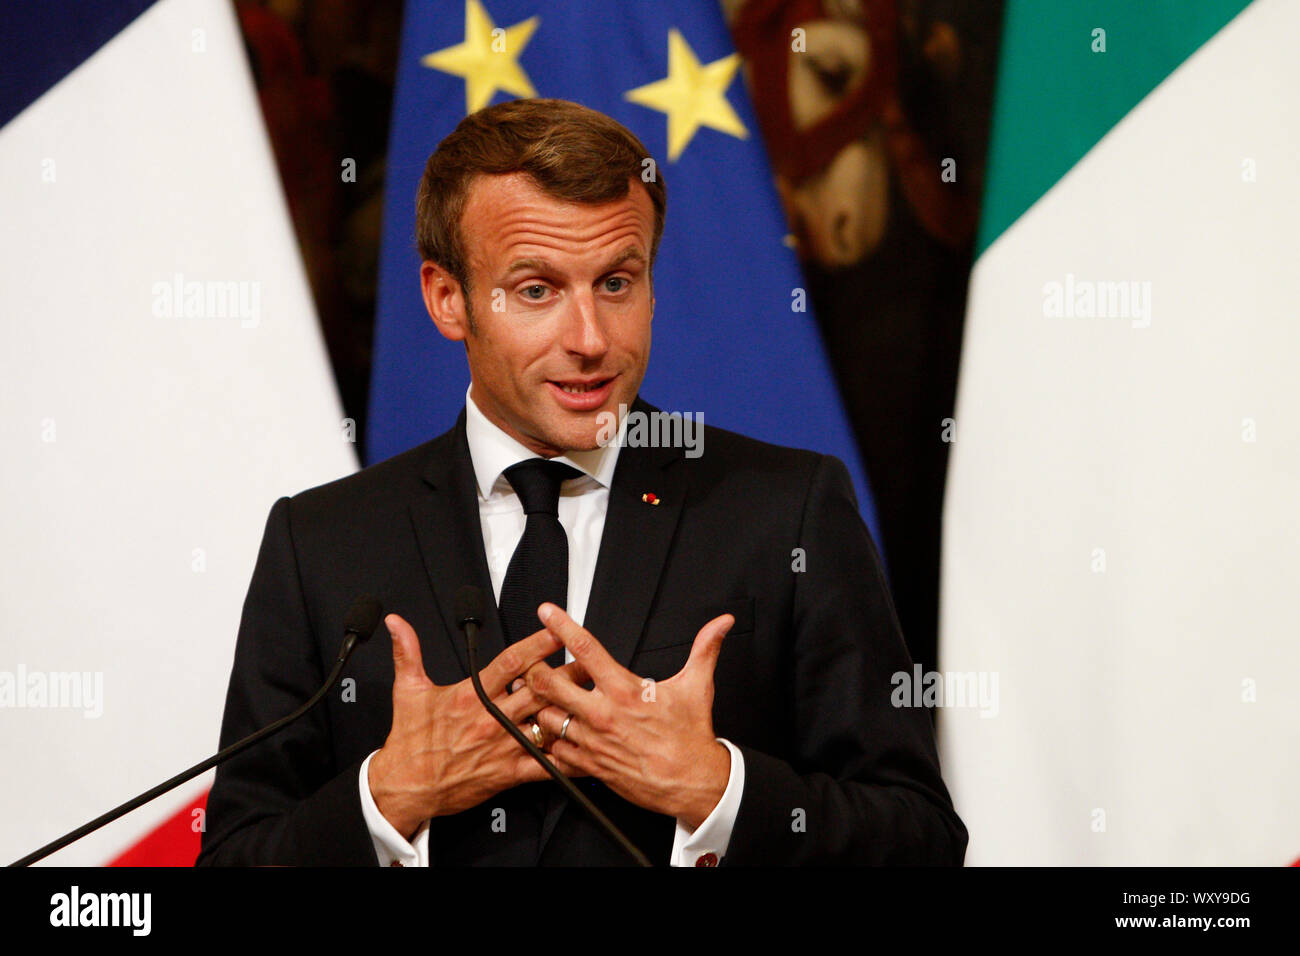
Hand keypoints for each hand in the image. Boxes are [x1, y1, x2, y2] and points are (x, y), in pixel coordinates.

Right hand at [367, 613, 584, 838]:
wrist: (406, 786)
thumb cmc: (410, 741)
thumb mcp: (407, 690)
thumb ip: (408, 651)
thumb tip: (398, 623)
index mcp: (471, 695)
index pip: (511, 662)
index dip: (537, 644)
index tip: (557, 631)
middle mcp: (491, 718)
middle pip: (539, 689)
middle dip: (568, 674)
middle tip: (591, 662)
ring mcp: (503, 746)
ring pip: (546, 722)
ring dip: (572, 710)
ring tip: (597, 699)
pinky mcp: (508, 772)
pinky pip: (543, 764)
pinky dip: (565, 757)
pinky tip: (585, 749)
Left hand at [527, 603, 733, 828]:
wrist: (691, 782)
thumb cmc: (690, 737)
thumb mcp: (697, 686)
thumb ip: (705, 648)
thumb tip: (720, 624)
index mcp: (625, 690)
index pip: (585, 649)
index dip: (561, 625)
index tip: (548, 612)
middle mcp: (603, 714)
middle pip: (550, 683)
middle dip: (535, 669)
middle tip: (532, 662)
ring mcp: (593, 741)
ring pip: (546, 718)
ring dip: (540, 705)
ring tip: (541, 698)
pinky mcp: (589, 765)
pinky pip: (555, 751)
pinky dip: (550, 740)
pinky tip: (555, 732)